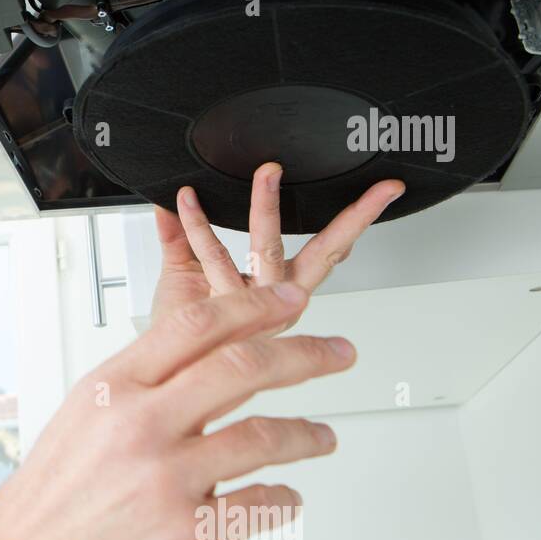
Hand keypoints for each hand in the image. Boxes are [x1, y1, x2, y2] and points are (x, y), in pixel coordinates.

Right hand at [0, 283, 355, 539]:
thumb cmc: (40, 512)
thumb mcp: (78, 426)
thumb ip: (137, 394)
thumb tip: (199, 371)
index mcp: (111, 390)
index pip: (197, 325)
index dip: (255, 306)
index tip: (290, 301)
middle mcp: (139, 427)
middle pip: (246, 367)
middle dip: (308, 354)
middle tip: (339, 353)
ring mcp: (166, 483)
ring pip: (267, 437)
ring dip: (308, 434)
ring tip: (322, 436)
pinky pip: (262, 506)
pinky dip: (284, 498)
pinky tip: (286, 497)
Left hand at [151, 163, 404, 337]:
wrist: (157, 365)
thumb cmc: (179, 328)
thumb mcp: (183, 271)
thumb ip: (181, 235)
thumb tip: (169, 202)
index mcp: (278, 293)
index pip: (327, 253)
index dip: (355, 222)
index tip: (383, 192)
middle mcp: (273, 300)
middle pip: (323, 255)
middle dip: (351, 221)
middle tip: (372, 191)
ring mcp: (252, 307)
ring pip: (269, 249)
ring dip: (267, 206)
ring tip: (270, 174)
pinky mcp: (224, 309)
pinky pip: (214, 257)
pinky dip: (198, 226)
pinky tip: (188, 202)